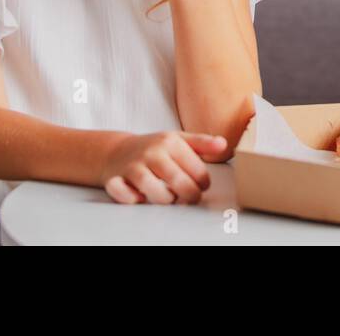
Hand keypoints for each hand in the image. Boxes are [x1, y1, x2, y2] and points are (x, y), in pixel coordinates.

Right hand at [100, 130, 228, 204]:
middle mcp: (152, 153)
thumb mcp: (179, 140)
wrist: (117, 151)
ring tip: (169, 197)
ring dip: (166, 200)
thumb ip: (202, 143)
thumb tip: (224, 145)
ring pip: (155, 192)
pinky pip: (125, 195)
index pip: (197, 170)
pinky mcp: (115, 179)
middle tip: (190, 197)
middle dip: (189, 195)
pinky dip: (133, 199)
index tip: (201, 186)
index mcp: (170, 142)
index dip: (203, 183)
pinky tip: (139, 197)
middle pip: (179, 182)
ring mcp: (133, 166)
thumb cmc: (154, 148)